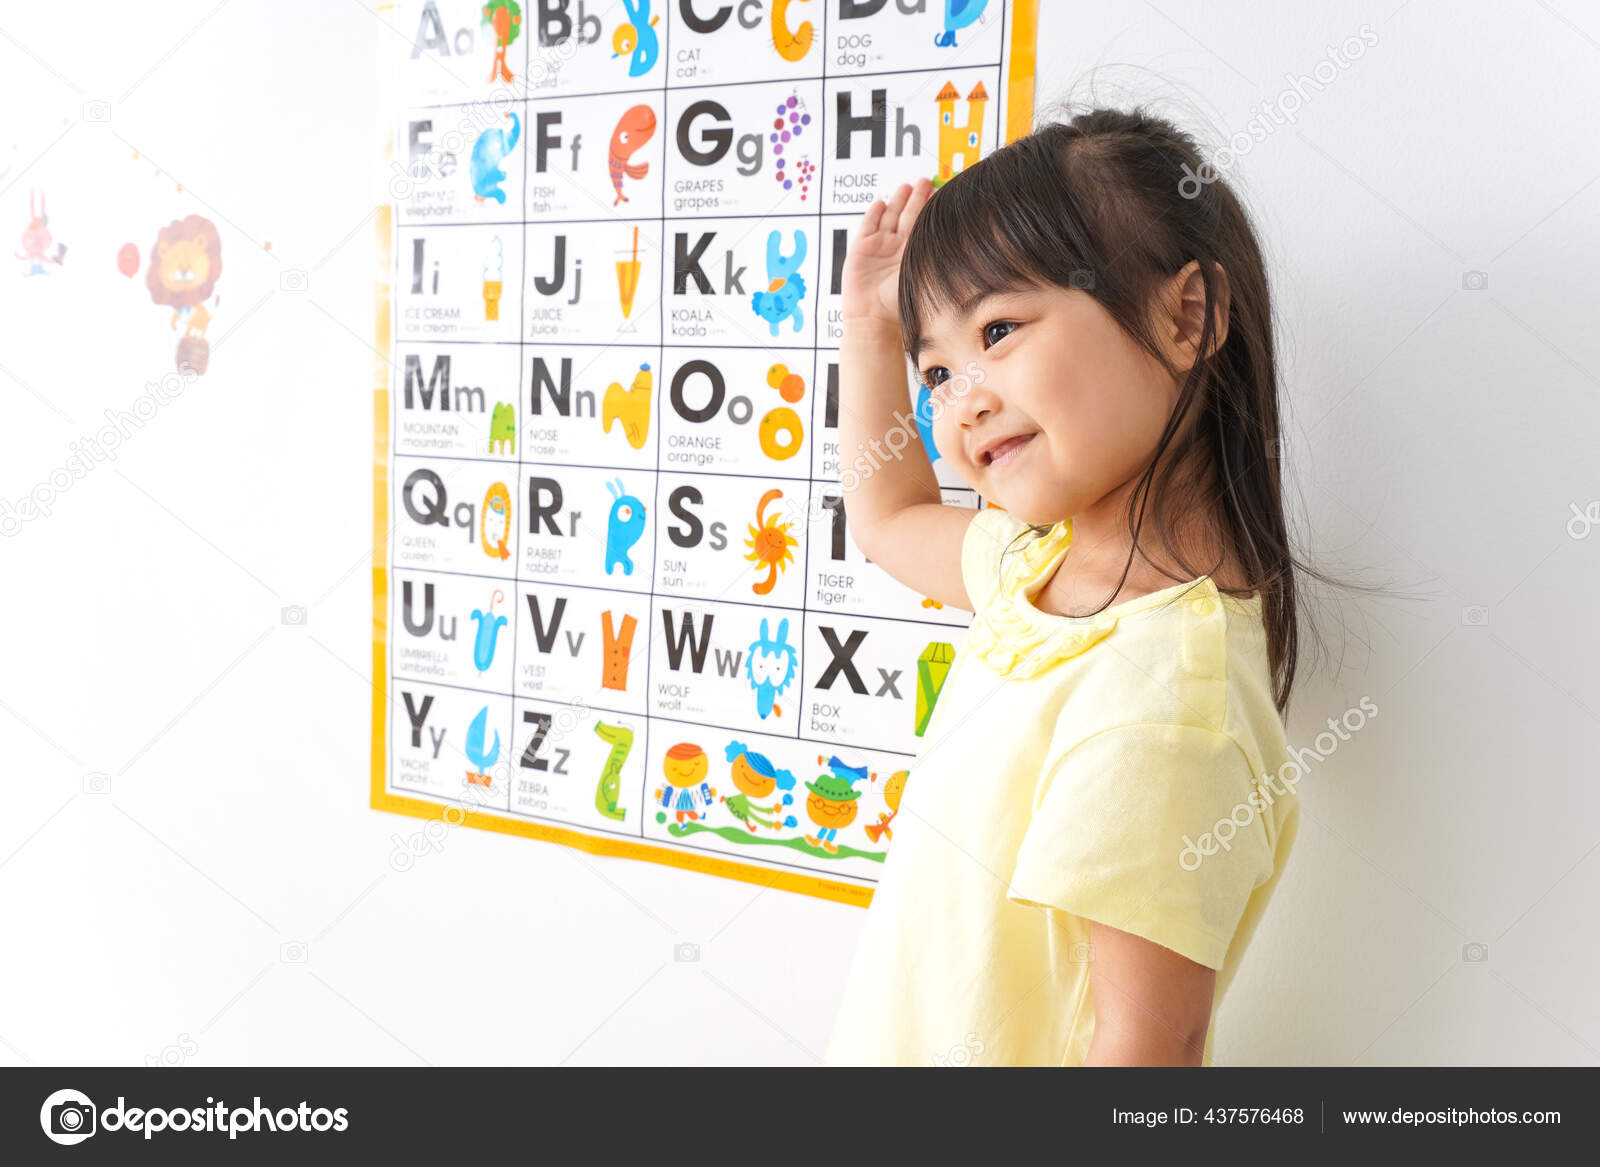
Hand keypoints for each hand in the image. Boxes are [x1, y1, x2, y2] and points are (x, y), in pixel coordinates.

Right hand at [840, 177, 933, 326]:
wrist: (873, 317)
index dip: (929, 208)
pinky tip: (881, 202)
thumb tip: (957, 236)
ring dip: (897, 201)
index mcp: (912, 254)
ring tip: (906, 186)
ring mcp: (878, 247)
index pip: (922, 225)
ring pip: (889, 217)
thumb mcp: (921, 274)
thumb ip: (932, 253)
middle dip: (915, 198)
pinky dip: (874, 213)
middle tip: (924, 181)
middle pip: (907, 216)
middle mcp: (896, 248)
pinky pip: (868, 225)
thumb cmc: (898, 303)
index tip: (940, 192)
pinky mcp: (861, 248)